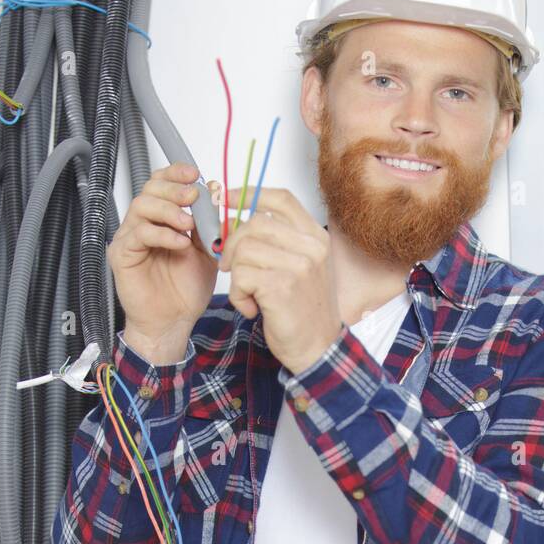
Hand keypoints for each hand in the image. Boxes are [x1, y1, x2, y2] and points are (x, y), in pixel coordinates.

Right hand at [107, 162, 218, 355]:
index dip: (176, 174)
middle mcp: (144, 224)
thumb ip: (209, 227)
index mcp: (163, 220)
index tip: (195, 174)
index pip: (163, 184)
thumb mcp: (207, 253)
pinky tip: (178, 243)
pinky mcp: (122, 254)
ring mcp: (131, 238)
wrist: (173, 323)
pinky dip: (161, 234)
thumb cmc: (185, 291)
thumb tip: (216, 196)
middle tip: (193, 196)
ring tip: (187, 224)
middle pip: (150, 189)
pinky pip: (138, 234)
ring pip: (142, 206)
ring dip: (168, 210)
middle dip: (173, 188)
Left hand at [217, 187, 342, 373]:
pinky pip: (241, 276)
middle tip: (231, 268)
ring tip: (250, 296)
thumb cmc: (304, 312)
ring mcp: (299, 265)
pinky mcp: (282, 286)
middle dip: (232, 245)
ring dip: (236, 276)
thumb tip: (237, 218)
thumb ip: (279, 242)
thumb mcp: (301, 268)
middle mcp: (312, 247)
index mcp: (316, 237)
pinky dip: (238, 295)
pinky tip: (253, 308)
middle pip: (254, 224)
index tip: (226, 199)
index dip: (249, 194)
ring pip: (243, 250)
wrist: (318, 349)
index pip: (280, 199)